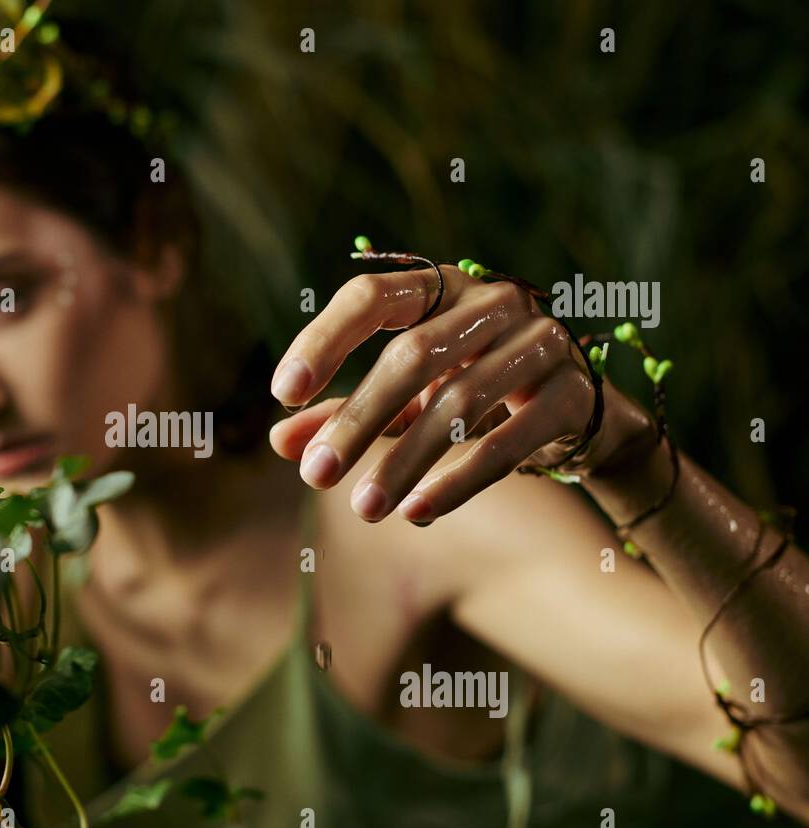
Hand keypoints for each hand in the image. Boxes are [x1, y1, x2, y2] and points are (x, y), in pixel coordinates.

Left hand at [268, 265, 632, 524]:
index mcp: (440, 289)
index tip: (283, 395)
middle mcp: (492, 301)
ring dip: (403, 461)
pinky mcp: (572, 392)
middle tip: (315, 477)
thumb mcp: (403, 401)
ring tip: (363, 509)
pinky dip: (458, 481)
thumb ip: (343, 415)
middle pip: (411, 355)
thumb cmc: (471, 393)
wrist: (575, 414)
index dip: (323, 340)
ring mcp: (540, 341)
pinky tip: (416, 513)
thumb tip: (279, 443)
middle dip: (357, 420)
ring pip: (459, 401)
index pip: (371, 297)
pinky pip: (508, 440)